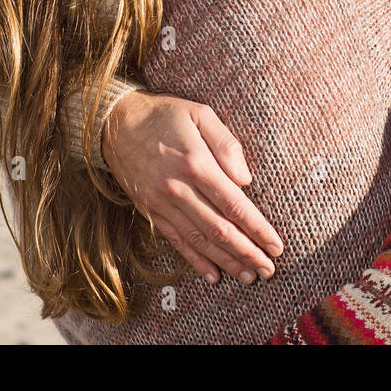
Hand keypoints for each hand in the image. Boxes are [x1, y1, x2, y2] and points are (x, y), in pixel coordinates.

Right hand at [101, 90, 283, 284]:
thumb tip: (246, 179)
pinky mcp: (150, 211)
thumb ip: (226, 144)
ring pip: (199, 240)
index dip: (257, 228)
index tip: (276, 244)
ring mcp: (162, 203)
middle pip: (220, 229)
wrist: (115, 123)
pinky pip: (176, 241)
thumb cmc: (164, 115)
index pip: (234, 204)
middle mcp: (179, 189)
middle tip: (269, 269)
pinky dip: (196, 260)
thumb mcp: (200, 114)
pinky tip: (213, 274)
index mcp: (196, 163)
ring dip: (227, 261)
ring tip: (249, 276)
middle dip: (248, 252)